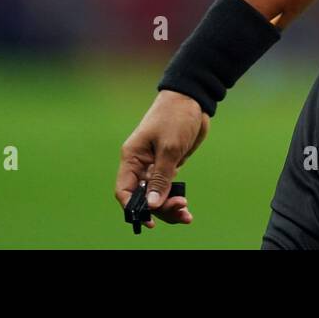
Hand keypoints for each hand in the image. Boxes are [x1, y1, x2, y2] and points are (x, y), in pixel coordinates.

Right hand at [114, 90, 209, 227]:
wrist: (194, 98)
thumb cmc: (176, 117)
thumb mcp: (170, 148)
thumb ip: (161, 178)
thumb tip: (151, 205)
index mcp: (132, 158)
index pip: (125, 190)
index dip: (134, 208)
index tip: (149, 220)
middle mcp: (140, 165)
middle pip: (142, 197)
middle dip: (158, 209)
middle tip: (180, 209)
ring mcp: (155, 166)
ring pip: (156, 196)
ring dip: (169, 208)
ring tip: (186, 215)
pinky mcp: (169, 165)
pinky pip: (167, 188)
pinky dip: (174, 198)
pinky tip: (185, 209)